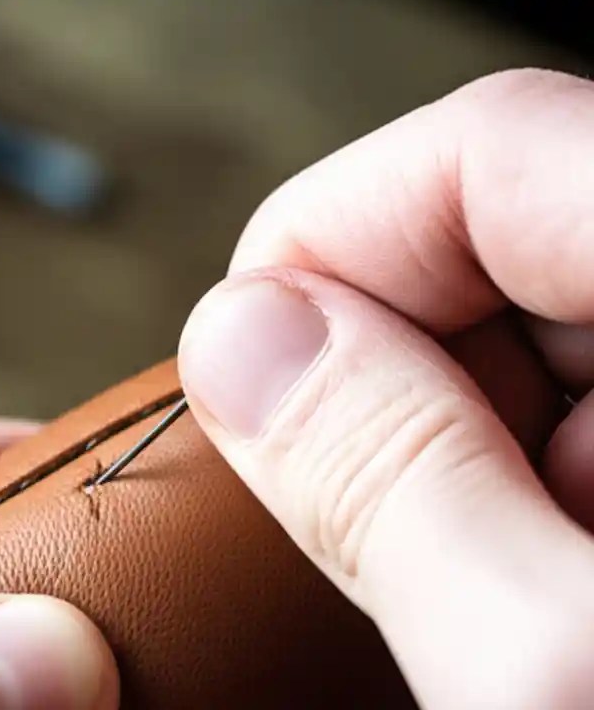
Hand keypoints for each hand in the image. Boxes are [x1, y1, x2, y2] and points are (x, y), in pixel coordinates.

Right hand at [178, 68, 593, 707]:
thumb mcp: (549, 676)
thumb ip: (388, 486)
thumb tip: (245, 342)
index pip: (495, 149)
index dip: (328, 241)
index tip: (246, 359)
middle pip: (501, 234)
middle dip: (381, 367)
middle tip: (363, 516)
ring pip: (531, 324)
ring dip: (445, 446)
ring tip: (471, 587)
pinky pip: (576, 406)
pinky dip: (510, 483)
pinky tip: (525, 582)